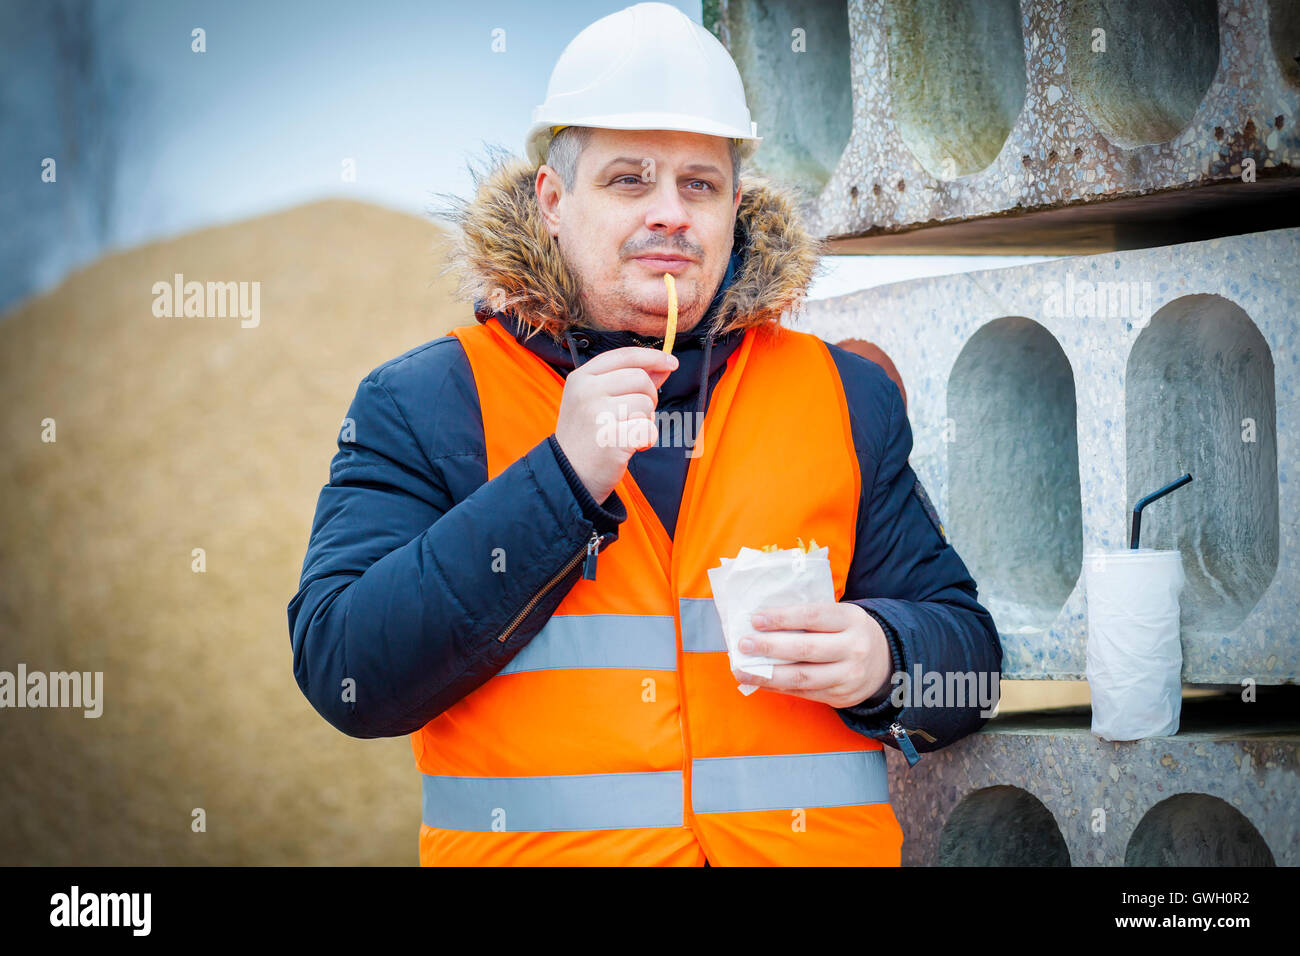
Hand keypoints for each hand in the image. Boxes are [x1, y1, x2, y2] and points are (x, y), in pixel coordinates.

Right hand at [554, 346, 677, 504]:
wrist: (569, 474)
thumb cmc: (587, 435)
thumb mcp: (597, 400)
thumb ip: (628, 380)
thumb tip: (662, 366)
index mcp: (581, 378)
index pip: (624, 355)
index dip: (653, 356)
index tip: (671, 362)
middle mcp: (586, 391)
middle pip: (640, 378)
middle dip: (649, 396)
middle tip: (636, 416)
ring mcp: (597, 414)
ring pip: (646, 403)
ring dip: (646, 420)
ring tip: (627, 432)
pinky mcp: (611, 438)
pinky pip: (648, 429)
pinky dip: (646, 440)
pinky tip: (630, 447)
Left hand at [730, 602, 892, 708]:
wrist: (885, 662)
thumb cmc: (849, 632)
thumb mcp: (840, 615)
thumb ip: (809, 617)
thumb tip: (762, 622)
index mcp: (851, 619)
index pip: (812, 616)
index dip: (782, 618)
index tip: (755, 619)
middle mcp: (853, 648)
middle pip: (806, 649)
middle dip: (770, 647)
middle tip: (743, 644)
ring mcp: (848, 676)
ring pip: (802, 677)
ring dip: (767, 674)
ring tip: (742, 669)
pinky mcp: (841, 697)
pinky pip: (804, 693)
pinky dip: (778, 687)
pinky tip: (759, 681)